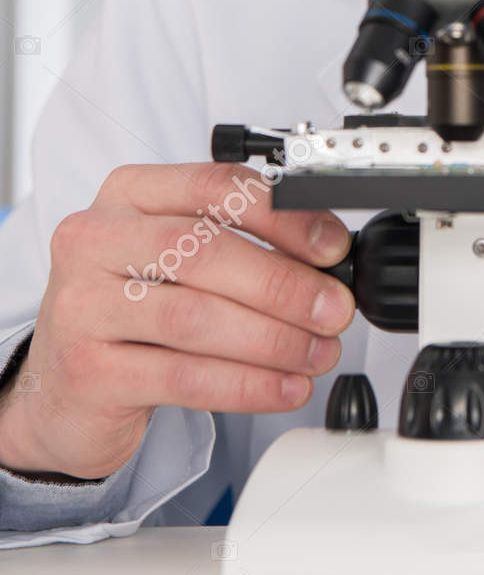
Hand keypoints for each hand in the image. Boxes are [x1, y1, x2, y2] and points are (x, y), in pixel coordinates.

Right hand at [0, 163, 354, 480]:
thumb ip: (238, 246)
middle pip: (205, 252)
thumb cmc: (130, 310)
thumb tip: (325, 264)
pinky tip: (284, 387)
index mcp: (127, 195)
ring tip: (316, 352)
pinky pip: (184, 377)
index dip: (283, 217)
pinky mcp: (88, 371)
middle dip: (285, 285)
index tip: (331, 248)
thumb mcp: (174, 260)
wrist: (60, 388)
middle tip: (333, 310)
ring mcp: (83, 306)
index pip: (213, 187)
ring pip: (196, 318)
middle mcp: (96, 240)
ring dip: (274, 339)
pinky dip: (247, 384)